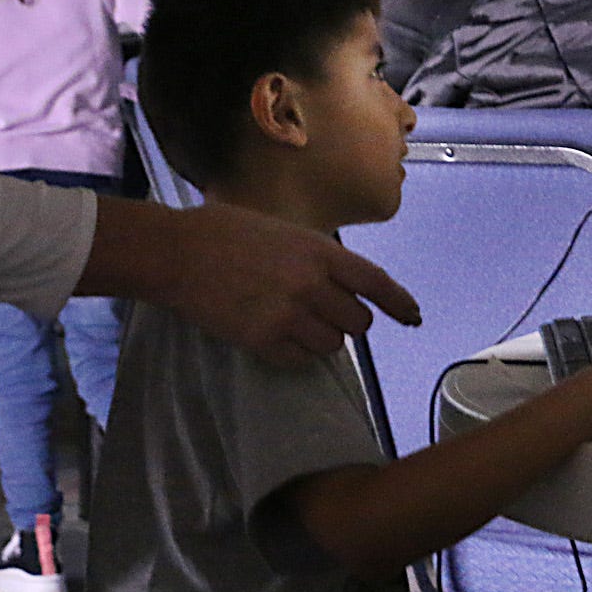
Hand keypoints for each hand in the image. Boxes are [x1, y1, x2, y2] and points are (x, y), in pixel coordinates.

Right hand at [166, 201, 420, 368]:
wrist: (178, 253)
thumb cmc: (225, 232)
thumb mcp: (283, 231)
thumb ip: (316, 257)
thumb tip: (340, 283)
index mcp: (318, 251)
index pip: (375, 282)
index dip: (399, 303)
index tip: (413, 317)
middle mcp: (310, 285)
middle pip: (358, 321)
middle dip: (349, 320)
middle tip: (328, 314)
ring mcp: (287, 316)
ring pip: (333, 345)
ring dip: (323, 338)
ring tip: (297, 323)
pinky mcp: (263, 341)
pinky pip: (301, 360)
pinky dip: (297, 353)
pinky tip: (278, 336)